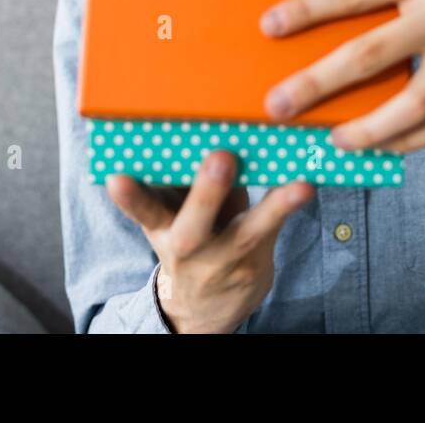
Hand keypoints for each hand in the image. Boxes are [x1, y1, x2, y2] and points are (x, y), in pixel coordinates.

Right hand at [105, 150, 313, 332]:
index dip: (130, 196)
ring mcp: (224, 258)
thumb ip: (180, 178)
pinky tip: (308, 185)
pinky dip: (290, 206)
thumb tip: (195, 119)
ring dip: (273, 207)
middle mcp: (189, 246)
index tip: (116, 178)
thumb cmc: (191, 236)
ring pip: (248, 232)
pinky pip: (275, 229)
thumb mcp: (173, 215)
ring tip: (299, 186)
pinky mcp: (255, 260)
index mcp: (162, 228)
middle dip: (207, 192)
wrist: (204, 306)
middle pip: (194, 224)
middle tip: (220, 158)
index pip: (142, 212)